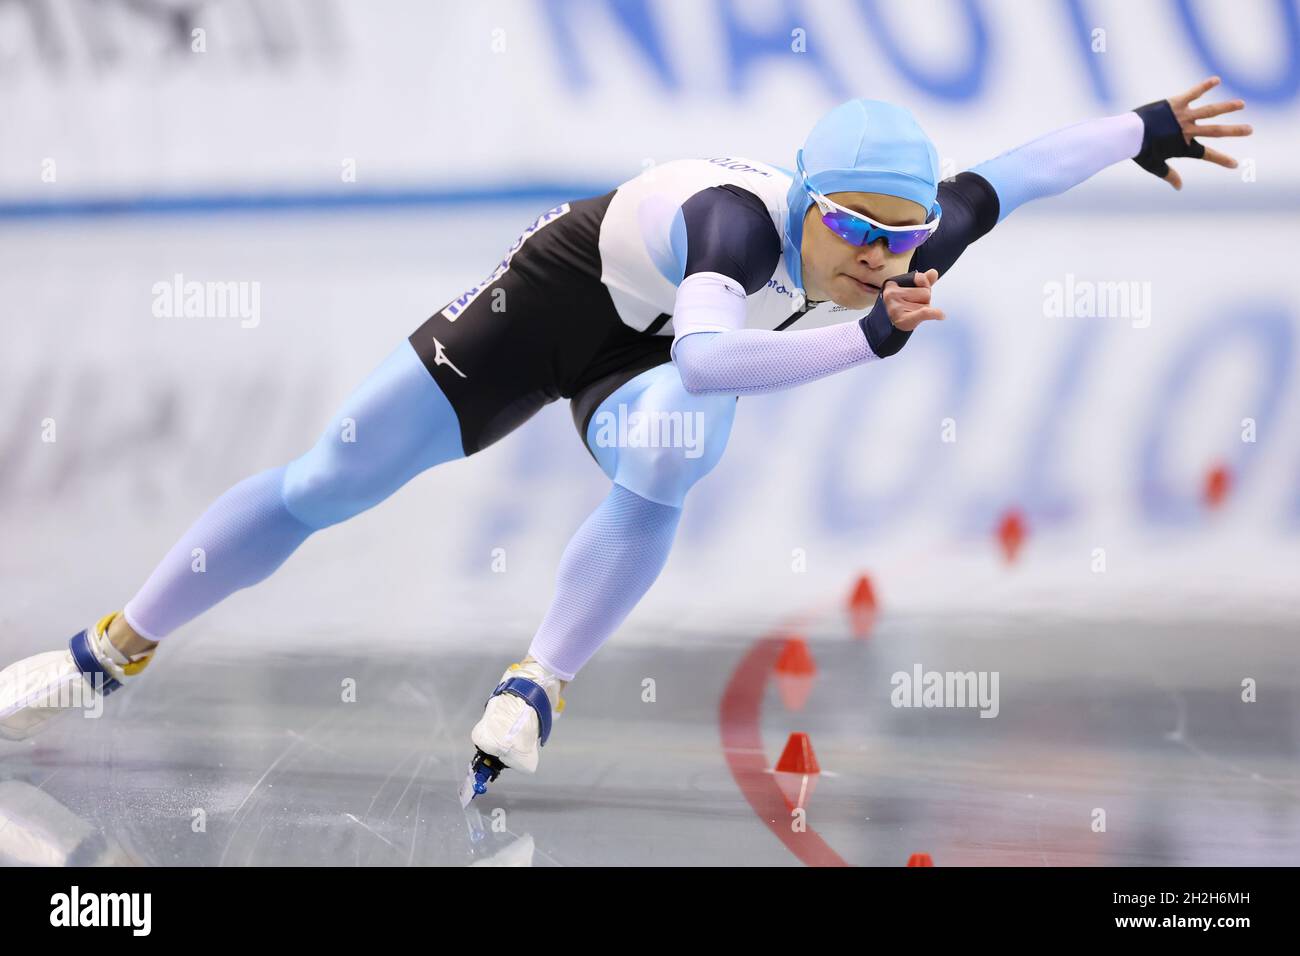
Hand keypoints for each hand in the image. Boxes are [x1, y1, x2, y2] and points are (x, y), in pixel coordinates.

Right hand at [884, 268, 943, 330]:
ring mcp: (895, 307)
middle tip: (912, 306)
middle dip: (924, 300)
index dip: (924, 286)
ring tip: (911, 313)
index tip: (915, 294)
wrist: (890, 326)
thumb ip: (923, 281)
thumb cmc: (902, 306)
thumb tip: (934, 272)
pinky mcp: (902, 319)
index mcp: (892, 283)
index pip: (920, 278)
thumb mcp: (911, 290)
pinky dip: (934, 313)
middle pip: (925, 292)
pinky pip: (924, 312)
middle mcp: (891, 294)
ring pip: (926, 303)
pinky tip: (941, 315)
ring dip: (924, 308)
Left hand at [1137, 76, 1251, 189]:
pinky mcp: (1175, 104)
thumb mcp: (1154, 165)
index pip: (1207, 154)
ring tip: (1242, 104)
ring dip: (1227, 108)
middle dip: (1234, 131)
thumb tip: (1179, 187)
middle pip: (1215, 131)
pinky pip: (1193, 93)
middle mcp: (1186, 131)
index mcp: (1183, 147)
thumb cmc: (1139, 151)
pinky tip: (1217, 80)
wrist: (1127, 135)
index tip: (1235, 164)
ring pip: (1210, 111)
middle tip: (1250, 130)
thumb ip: (1169, 175)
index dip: (1221, 160)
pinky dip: (1204, 86)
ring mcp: (1182, 117)